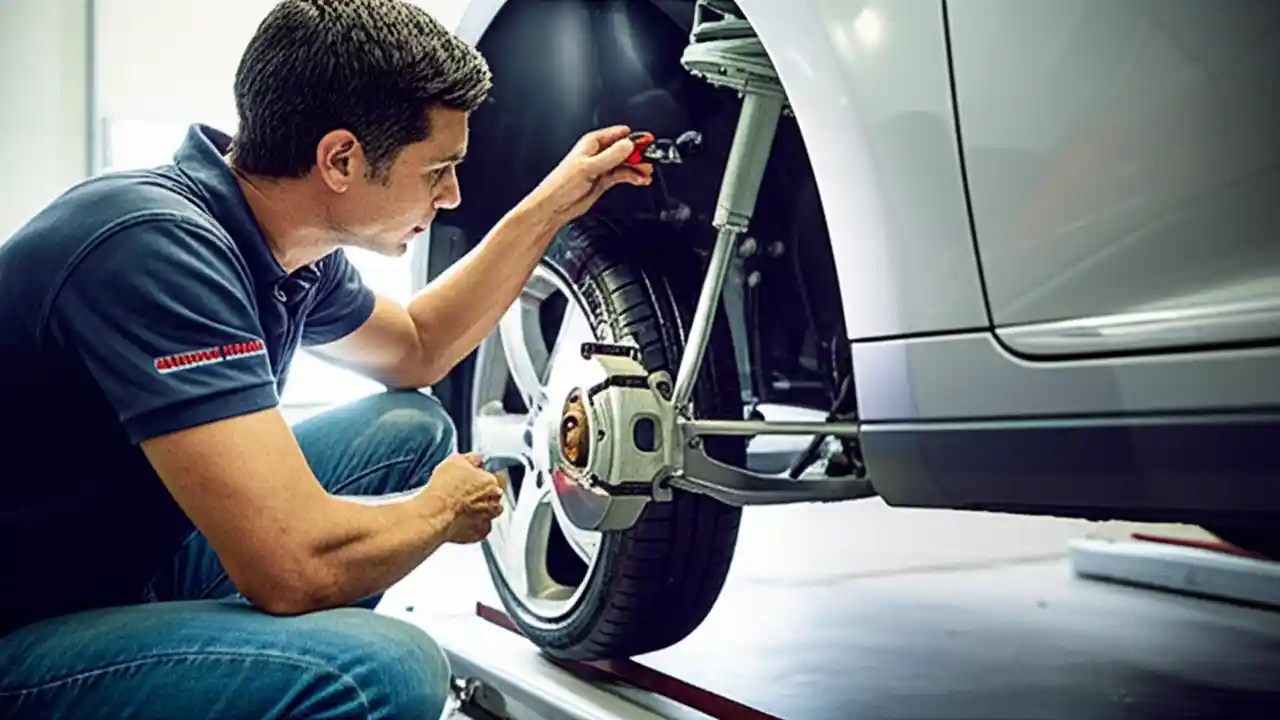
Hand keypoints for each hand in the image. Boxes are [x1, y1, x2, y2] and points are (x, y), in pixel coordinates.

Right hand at [423, 452, 505, 543]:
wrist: (435, 513)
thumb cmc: (445, 489)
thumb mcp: (455, 461)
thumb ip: (471, 459)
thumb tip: (477, 458)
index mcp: (491, 482)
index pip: (498, 478)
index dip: (485, 478)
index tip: (477, 479)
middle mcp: (493, 502)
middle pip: (495, 497)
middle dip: (485, 495)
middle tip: (468, 494)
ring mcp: (486, 519)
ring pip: (489, 514)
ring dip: (481, 512)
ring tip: (464, 509)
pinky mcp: (478, 534)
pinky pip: (480, 530)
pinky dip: (473, 526)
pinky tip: (461, 521)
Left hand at [522, 126, 654, 225]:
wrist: (554, 206)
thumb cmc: (561, 185)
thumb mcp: (588, 167)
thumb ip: (610, 156)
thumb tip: (628, 145)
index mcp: (592, 143)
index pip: (619, 135)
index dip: (633, 138)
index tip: (646, 144)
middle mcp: (598, 153)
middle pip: (625, 149)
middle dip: (638, 154)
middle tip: (649, 161)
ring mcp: (602, 167)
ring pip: (626, 163)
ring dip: (637, 168)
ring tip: (647, 174)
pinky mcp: (604, 181)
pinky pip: (623, 176)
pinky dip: (633, 178)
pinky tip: (640, 180)